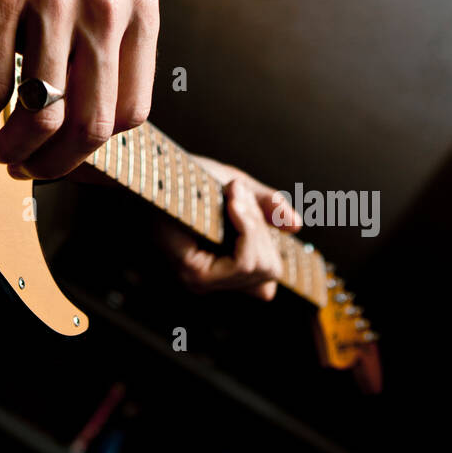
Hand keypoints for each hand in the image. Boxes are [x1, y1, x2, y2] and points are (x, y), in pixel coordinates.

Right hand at [0, 0, 158, 181]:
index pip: (133, 111)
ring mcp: (52, 2)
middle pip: (91, 127)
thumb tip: (82, 96)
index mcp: (137, 6)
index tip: (66, 156)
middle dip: (53, 164)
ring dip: (9, 147)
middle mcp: (104, 7)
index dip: (95, 150)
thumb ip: (104, 27)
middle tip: (24, 167)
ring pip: (41, 115)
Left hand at [155, 155, 301, 300]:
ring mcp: (204, 282)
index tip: (248, 204)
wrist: (155, 170)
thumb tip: (296, 226)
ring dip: (254, 224)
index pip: (268, 274)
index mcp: (223, 266)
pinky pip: (245, 262)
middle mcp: (213, 280)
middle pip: (270, 271)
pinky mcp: (196, 276)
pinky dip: (248, 230)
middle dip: (262, 228)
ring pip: (260, 267)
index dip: (267, 238)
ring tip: (233, 197)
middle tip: (238, 195)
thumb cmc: (188, 179)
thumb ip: (267, 207)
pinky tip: (233, 204)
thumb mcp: (239, 189)